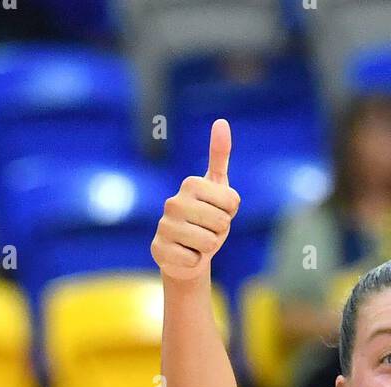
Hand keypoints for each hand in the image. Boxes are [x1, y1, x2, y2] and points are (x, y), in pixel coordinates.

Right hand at [150, 118, 240, 279]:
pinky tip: (185, 255)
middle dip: (220, 232)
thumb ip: (220, 156)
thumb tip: (222, 121)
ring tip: (197, 243)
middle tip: (207, 230)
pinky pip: (193, 260)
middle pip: (221, 223)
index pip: (232, 202)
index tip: (217, 212)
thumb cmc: (206, 220)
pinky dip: (194, 261)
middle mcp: (173, 201)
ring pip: (208, 243)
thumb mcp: (218, 189)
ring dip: (208, 247)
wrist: (186, 254)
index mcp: (191, 184)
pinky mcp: (158, 249)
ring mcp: (164, 226)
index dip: (230, 213)